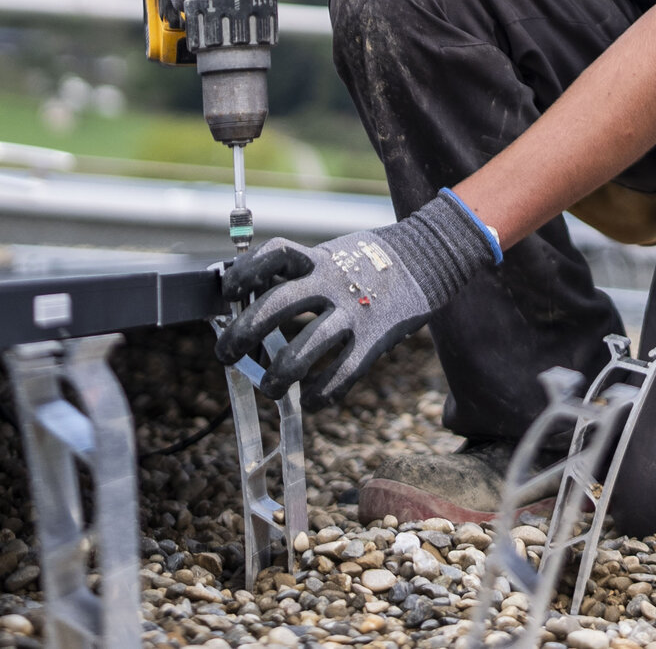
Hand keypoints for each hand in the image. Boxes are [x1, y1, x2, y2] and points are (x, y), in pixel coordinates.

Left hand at [216, 191, 499, 403]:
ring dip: (279, 374)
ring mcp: (354, 311)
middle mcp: (332, 282)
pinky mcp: (376, 338)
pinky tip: (311, 401)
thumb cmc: (371, 261)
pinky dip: (322, 394)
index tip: (226, 291)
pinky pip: (342, 373)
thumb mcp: (334, 254)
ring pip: (305, 348)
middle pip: (278, 304)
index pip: (274, 255)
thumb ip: (300, 272)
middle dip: (244, 331)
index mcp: (319, 259)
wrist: (430, 257)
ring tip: (270, 389)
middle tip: (225, 353)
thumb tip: (250, 292)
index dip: (245, 272)